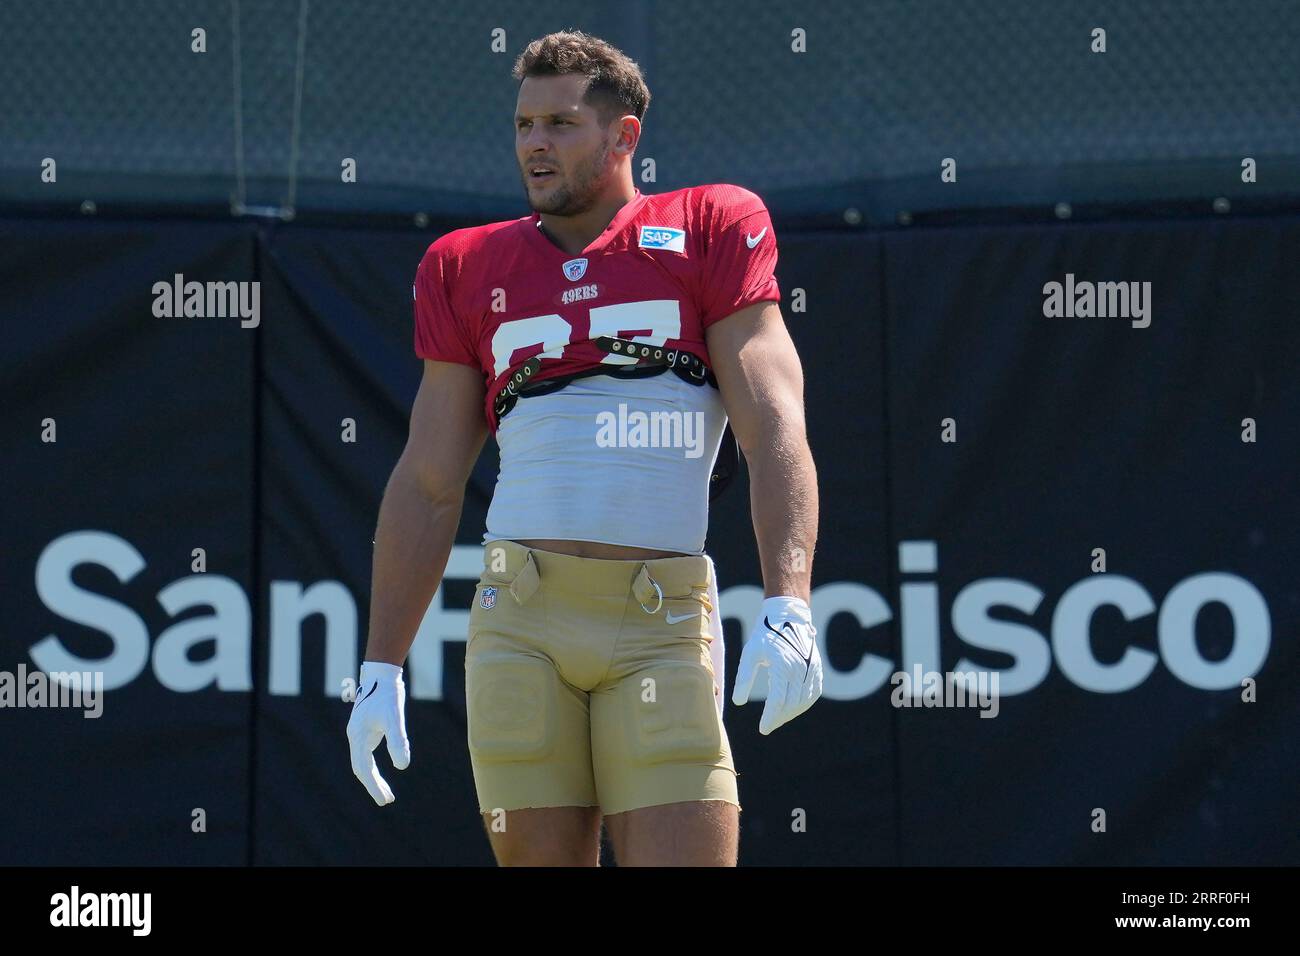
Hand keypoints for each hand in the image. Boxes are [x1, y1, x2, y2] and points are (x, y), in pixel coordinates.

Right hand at [346, 661, 410, 804]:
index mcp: (357, 735)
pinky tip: (383, 773)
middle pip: (361, 768)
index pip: (363, 768)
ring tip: (387, 793)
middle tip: (387, 801)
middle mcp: (355, 736)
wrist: (383, 673)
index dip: (373, 785)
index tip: (384, 800)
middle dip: (373, 785)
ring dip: (374, 778)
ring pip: (363, 762)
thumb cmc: (388, 694)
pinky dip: (374, 767)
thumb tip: (402, 765)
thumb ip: (398, 741)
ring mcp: (360, 733)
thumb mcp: (395, 717)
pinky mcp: (366, 730)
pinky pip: (367, 755)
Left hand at [732, 596, 822, 733]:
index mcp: (782, 664)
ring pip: (804, 701)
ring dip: (791, 713)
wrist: (788, 616)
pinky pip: (813, 693)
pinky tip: (792, 708)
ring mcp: (811, 669)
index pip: (778, 700)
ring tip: (777, 719)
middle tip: (768, 727)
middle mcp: (800, 668)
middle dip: (779, 718)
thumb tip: (737, 702)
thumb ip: (744, 677)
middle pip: (792, 704)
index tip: (763, 729)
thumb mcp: (750, 653)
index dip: (770, 717)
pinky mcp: (816, 668)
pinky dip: (803, 704)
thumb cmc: (765, 634)